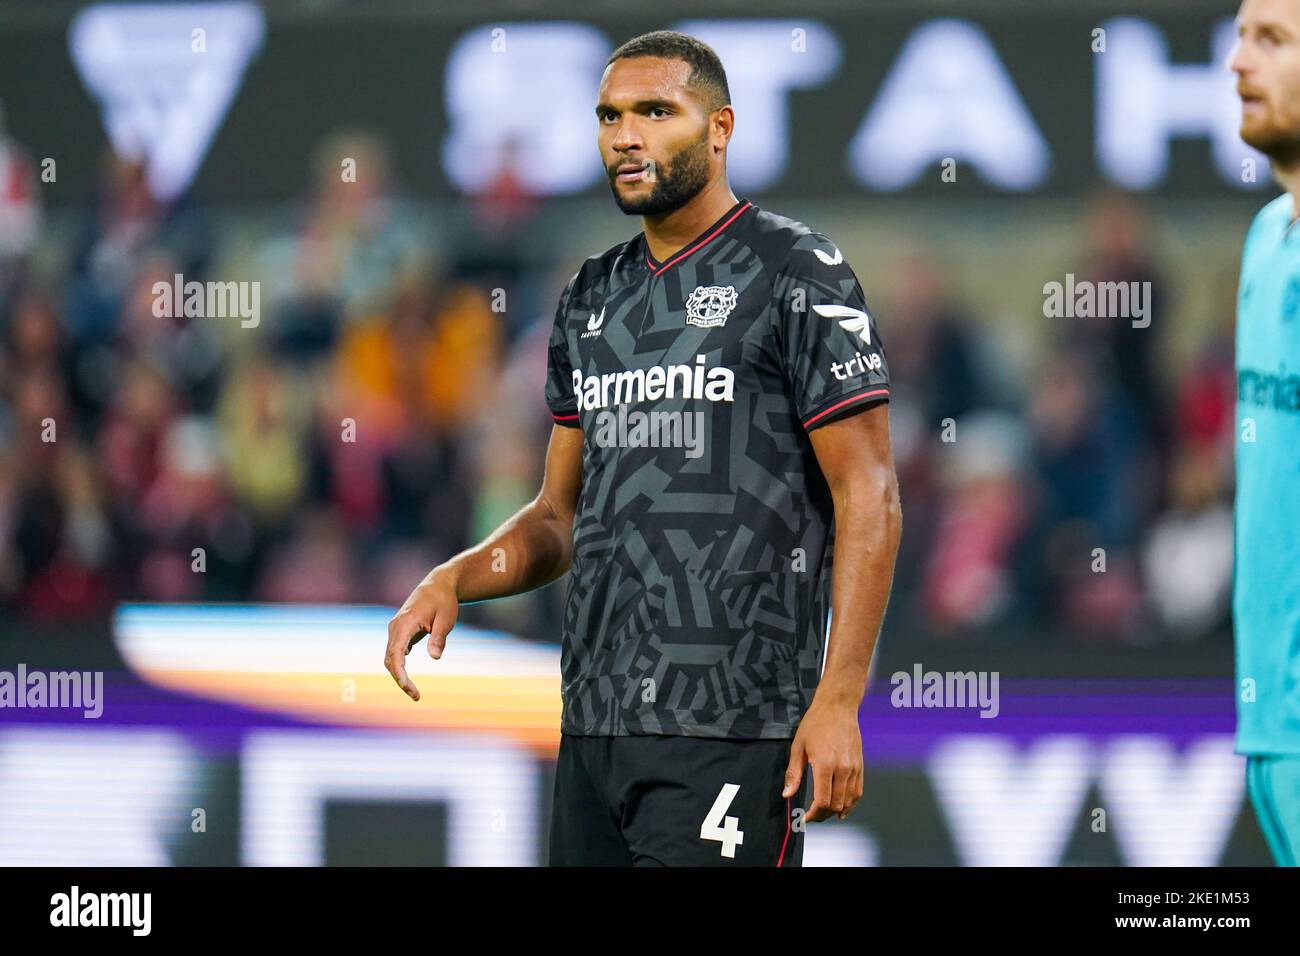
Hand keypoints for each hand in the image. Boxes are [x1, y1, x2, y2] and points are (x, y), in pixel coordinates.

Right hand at [384, 570, 458, 700]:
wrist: (438, 585)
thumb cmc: (444, 601)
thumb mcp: (446, 620)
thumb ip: (439, 638)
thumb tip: (435, 658)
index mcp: (405, 623)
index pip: (396, 654)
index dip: (400, 674)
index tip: (410, 689)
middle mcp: (395, 626)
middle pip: (390, 659)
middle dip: (400, 679)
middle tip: (416, 696)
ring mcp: (395, 628)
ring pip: (391, 657)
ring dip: (399, 674)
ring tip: (414, 692)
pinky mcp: (400, 631)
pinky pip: (395, 652)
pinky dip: (399, 666)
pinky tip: (408, 680)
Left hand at [782, 697, 863, 820]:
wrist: (838, 707)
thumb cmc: (816, 724)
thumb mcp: (798, 747)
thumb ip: (793, 774)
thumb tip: (787, 795)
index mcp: (825, 765)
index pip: (822, 801)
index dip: (814, 814)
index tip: (805, 817)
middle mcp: (842, 769)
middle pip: (836, 805)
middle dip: (823, 815)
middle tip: (812, 816)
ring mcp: (854, 768)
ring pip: (849, 801)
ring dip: (837, 812)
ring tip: (825, 814)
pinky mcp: (860, 766)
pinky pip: (858, 792)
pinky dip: (851, 804)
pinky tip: (842, 809)